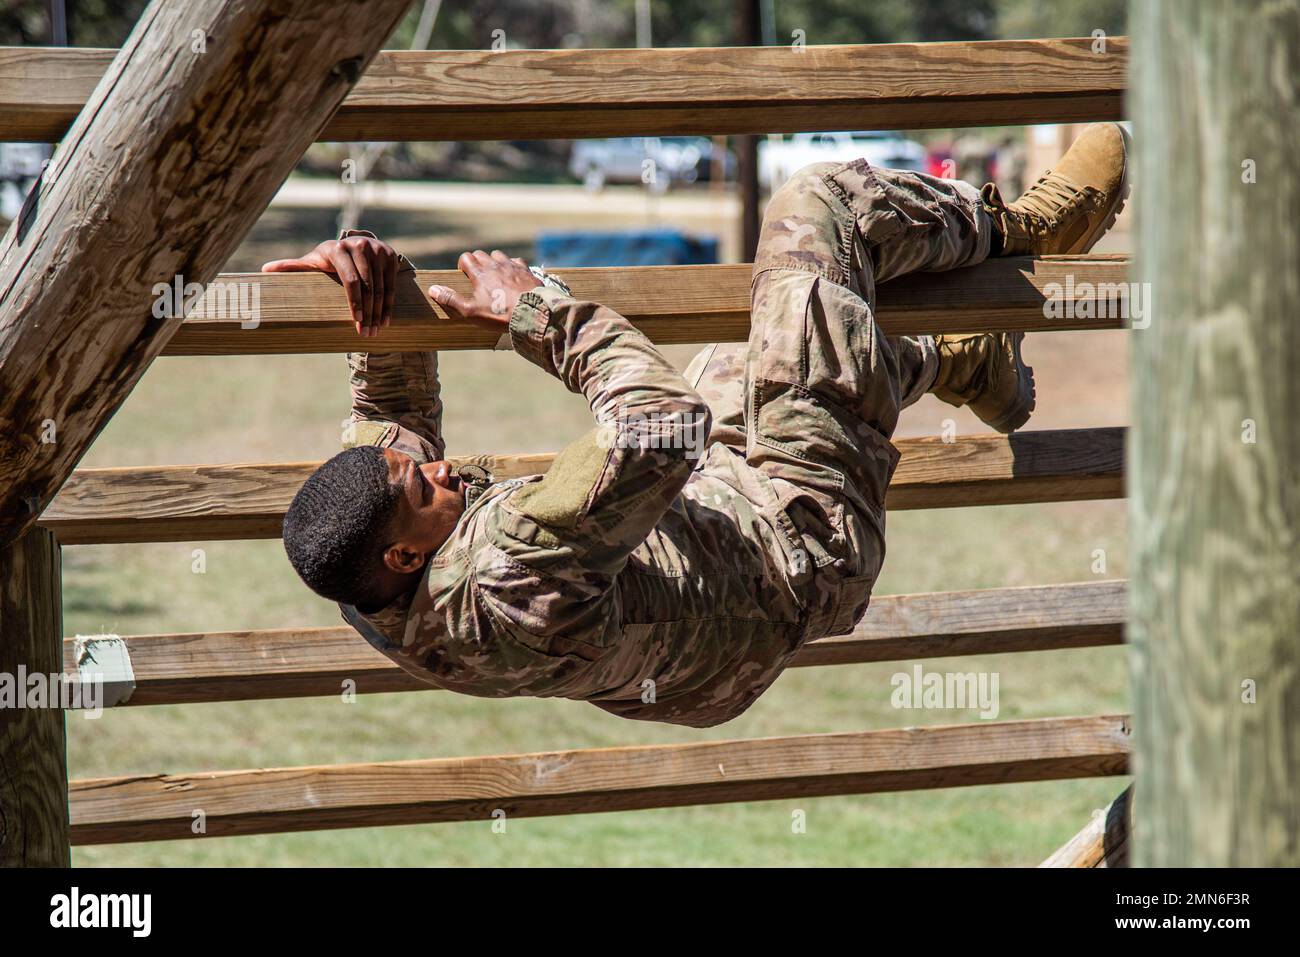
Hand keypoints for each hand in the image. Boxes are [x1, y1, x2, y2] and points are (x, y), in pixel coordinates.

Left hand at [262, 235, 399, 337]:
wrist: (355, 245)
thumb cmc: (328, 261)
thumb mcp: (312, 263)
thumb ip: (292, 267)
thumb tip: (264, 270)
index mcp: (338, 249)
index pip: (350, 280)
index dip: (354, 303)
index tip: (356, 322)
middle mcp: (360, 246)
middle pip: (368, 287)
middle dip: (368, 313)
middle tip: (367, 333)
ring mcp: (378, 249)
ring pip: (381, 287)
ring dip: (380, 312)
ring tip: (376, 330)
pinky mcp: (391, 255)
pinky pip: (392, 284)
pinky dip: (390, 304)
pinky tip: (386, 320)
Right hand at [427, 250, 541, 327]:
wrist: (531, 312)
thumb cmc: (499, 314)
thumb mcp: (471, 311)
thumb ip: (451, 299)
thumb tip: (432, 289)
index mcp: (480, 273)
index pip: (466, 257)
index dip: (463, 265)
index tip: (465, 276)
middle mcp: (495, 264)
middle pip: (481, 254)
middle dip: (477, 262)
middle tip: (478, 278)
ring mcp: (511, 265)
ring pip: (498, 255)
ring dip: (494, 262)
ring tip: (495, 276)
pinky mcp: (525, 270)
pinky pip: (516, 261)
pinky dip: (512, 266)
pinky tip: (513, 276)